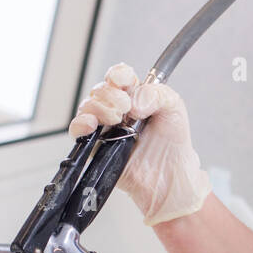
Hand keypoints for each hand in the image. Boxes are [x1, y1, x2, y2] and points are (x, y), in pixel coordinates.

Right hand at [69, 62, 211, 225]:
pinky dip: (80, 124)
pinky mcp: (96, 147)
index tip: (125, 82)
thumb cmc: (173, 144)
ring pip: (87, 107)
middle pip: (100, 90)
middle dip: (111, 95)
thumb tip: (134, 100)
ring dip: (98, 108)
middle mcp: (117, 110)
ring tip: (116, 119)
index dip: (118, 75)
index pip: (118, 76)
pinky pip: (77, 131)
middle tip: (126, 108)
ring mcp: (105, 128)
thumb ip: (157, 94)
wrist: (170, 177)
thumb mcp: (174, 108)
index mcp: (134, 97)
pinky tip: (91, 125)